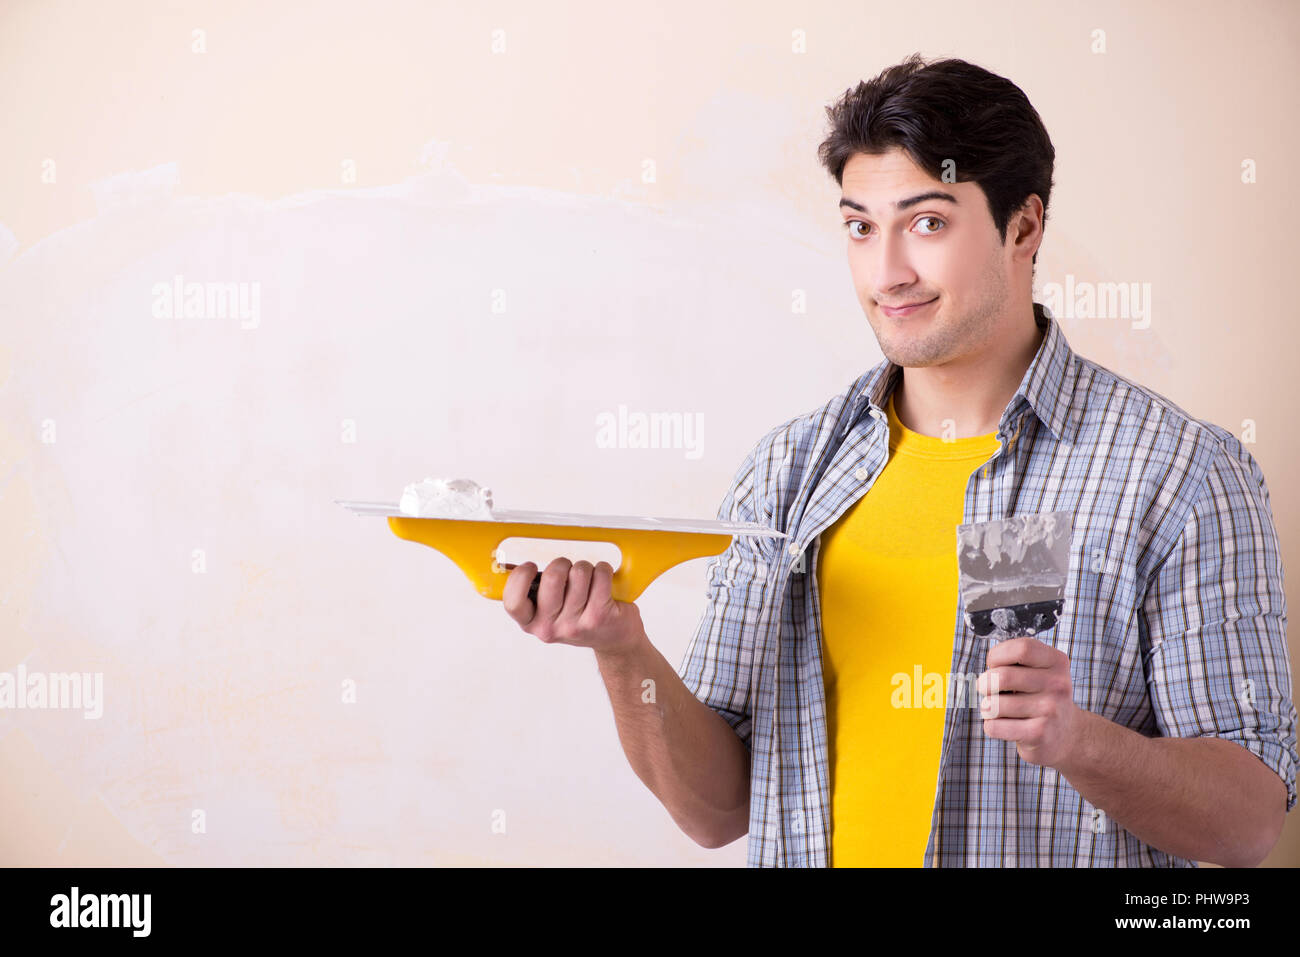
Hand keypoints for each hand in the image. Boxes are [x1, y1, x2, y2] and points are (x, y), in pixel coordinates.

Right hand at [502, 558, 644, 656]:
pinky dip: (604, 570)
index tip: (532, 566)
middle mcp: (550, 627)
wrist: (614, 638)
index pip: (513, 602)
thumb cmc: (578, 616)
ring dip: (586, 568)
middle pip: (552, 577)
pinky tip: (604, 581)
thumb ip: (533, 591)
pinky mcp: (599, 616)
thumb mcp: (549, 610)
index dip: (521, 577)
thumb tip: (509, 564)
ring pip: (579, 571)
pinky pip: (600, 575)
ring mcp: (575, 624)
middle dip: (562, 563)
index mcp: (531, 623)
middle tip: (568, 571)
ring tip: (589, 581)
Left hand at [976, 636, 1082, 768]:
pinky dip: (992, 726)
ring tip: (997, 709)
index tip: (993, 665)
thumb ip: (1014, 663)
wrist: (1067, 734)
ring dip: (987, 707)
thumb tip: (985, 676)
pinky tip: (1005, 725)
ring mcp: (1050, 710)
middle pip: (1003, 676)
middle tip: (985, 688)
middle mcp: (1058, 684)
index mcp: (1057, 662)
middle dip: (984, 683)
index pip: (1021, 649)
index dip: (997, 655)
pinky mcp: (1039, 734)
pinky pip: (995, 726)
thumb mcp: (1038, 672)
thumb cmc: (1040, 697)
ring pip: (994, 704)